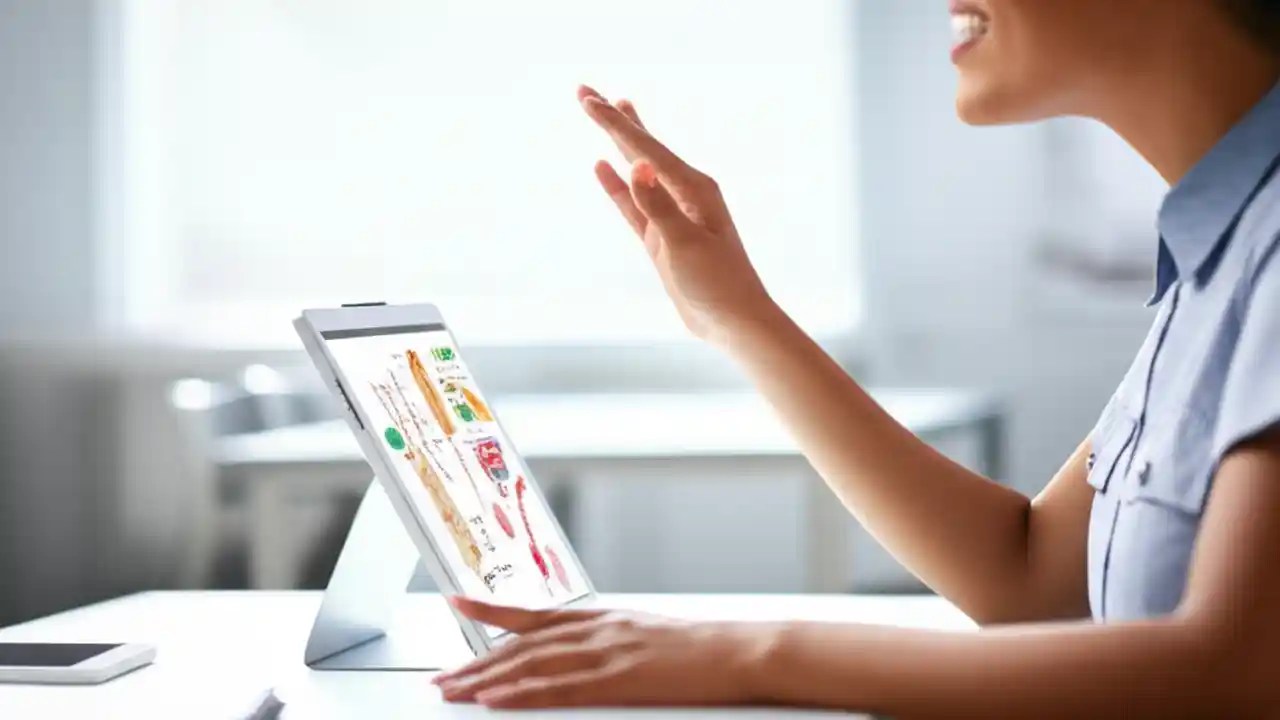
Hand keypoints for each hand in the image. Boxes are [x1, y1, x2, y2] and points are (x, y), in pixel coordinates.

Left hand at [433, 596, 770, 708]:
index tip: (458, 602)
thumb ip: (610, 643)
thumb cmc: (702, 650)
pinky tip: (494, 700)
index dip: (492, 609)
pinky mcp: (619, 680)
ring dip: (486, 679)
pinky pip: (559, 689)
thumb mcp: (648, 635)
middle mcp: (597, 629)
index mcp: (603, 618)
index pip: (535, 613)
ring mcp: (606, 653)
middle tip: (442, 677)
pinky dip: (522, 694)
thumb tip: (581, 655)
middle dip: (477, 661)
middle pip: (523, 644)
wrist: (739, 651)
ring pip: (531, 665)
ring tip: (453, 691)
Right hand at [578, 85, 777, 345]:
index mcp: (694, 189)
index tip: (587, 99)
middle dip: (614, 120)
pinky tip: (604, 167)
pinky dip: (618, 185)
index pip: (646, 149)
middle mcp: (684, 194)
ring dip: (621, 142)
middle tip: (586, 91)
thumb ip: (658, 205)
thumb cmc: (718, 283)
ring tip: (609, 111)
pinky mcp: (662, 238)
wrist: (734, 322)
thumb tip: (637, 165)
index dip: (614, 123)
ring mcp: (672, 215)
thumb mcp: (685, 244)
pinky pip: (634, 203)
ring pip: (639, 170)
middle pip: (642, 149)